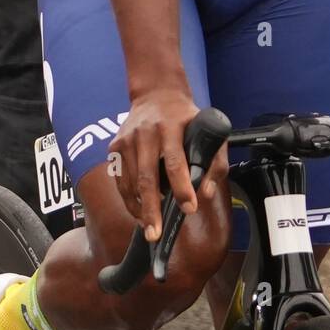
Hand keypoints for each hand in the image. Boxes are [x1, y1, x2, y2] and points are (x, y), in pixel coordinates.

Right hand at [109, 87, 227, 241]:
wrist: (156, 93)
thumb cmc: (186, 118)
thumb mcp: (208, 130)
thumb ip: (214, 162)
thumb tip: (205, 193)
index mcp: (170, 127)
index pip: (175, 161)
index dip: (182, 187)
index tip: (189, 208)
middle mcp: (145, 133)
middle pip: (147, 177)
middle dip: (151, 208)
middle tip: (156, 235)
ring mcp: (126, 140)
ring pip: (131, 182)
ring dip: (140, 208)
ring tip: (150, 227)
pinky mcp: (114, 147)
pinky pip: (120, 180)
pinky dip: (129, 199)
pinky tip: (139, 211)